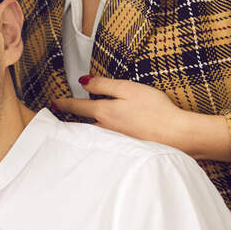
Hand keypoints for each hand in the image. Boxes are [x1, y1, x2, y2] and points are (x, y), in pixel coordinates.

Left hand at [50, 76, 230, 159]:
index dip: (64, 103)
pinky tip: (105, 134)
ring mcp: (114, 141)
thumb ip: (104, 85)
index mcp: (103, 113)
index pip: (77, 107)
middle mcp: (104, 129)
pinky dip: (101, 135)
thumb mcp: (129, 89)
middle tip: (61, 114)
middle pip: (83, 122)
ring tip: (79, 123)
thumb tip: (83, 82)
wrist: (177, 136)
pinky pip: (107, 140)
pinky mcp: (125, 147)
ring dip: (85, 127)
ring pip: (94, 132)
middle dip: (72, 119)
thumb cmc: (156, 110)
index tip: (53, 103)